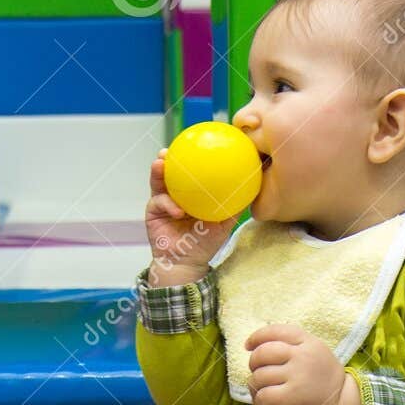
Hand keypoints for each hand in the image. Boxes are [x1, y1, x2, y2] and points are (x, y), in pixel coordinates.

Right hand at [145, 151, 235, 285]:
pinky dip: (167, 204)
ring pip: (158, 182)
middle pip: (169, 170)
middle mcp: (175, 194)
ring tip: (160, 163)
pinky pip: (159, 203)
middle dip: (168, 157)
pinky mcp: (153, 213)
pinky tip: (176, 209)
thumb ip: (234, 205)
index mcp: (190, 193)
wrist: (186, 262)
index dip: (189, 157)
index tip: (193, 142)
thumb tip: (251, 188)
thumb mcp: (224, 223)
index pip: (188, 171)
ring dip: (158, 172)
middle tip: (169, 149)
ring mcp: (162, 202)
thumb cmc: (205, 243)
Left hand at [245, 324, 361, 404]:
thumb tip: (260, 342)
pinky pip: (262, 396)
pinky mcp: (291, 398)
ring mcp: (297, 377)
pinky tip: (266, 403)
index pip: (276, 331)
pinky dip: (259, 401)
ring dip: (256, 385)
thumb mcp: (317, 352)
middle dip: (253, 362)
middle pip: (263, 353)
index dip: (257, 337)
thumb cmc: (325, 379)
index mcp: (309, 342)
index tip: (248, 345)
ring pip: (259, 376)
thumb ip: (295, 344)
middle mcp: (303, 356)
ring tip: (264, 390)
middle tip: (257, 371)